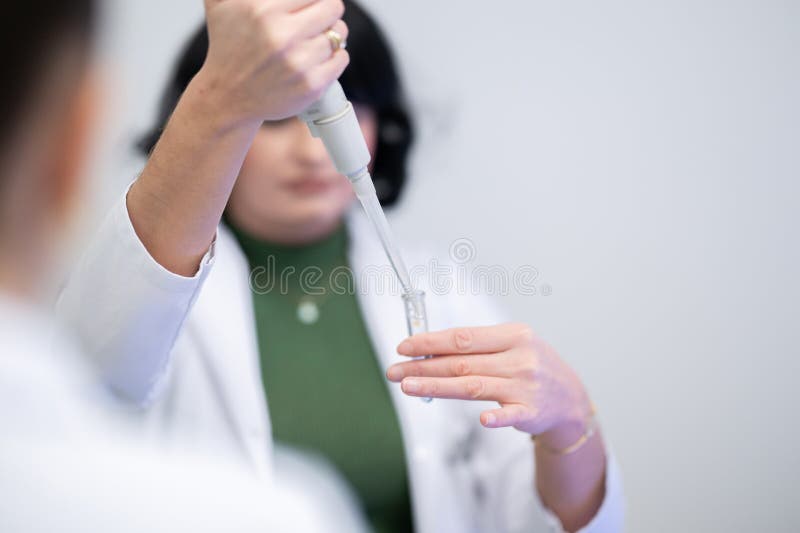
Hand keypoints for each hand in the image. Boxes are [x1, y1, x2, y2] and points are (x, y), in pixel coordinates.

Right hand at [199, 0, 349, 128]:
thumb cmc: (228, 46)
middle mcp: (281, 35)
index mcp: (262, 9)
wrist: (227, 97)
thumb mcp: (221, 3)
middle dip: (327, 10)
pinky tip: (318, 57)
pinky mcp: (312, 86)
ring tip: (314, 39)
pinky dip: (335, 56)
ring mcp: (298, 62)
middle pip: (332, 7)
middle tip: (316, 18)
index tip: (309, 5)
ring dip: (332, 34)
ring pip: (339, 34)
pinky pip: (342, 59)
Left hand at [386, 323, 593, 442]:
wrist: (569, 398)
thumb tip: (430, 348)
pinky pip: (511, 415)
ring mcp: (526, 386)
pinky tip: (483, 419)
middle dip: (424, 366)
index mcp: (513, 335)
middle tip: (394, 371)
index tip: (404, 347)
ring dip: (437, 387)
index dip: (431, 342)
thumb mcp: (513, 345)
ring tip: (407, 386)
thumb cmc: (531, 366)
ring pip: (473, 387)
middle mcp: (519, 358)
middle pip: (461, 363)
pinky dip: (498, 417)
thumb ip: (477, 347)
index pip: (463, 337)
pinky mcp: (531, 412)